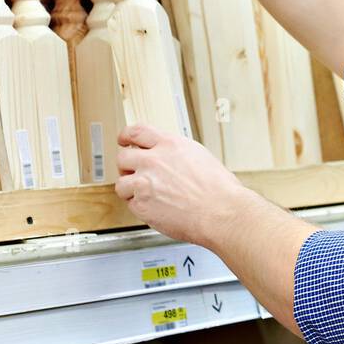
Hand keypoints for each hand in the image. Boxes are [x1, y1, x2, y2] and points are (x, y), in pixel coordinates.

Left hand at [114, 124, 252, 246]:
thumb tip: (169, 156)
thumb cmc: (219, 189)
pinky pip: (130, 204)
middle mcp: (154, 160)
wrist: (221, 212)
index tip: (123, 140)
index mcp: (170, 144)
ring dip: (130, 189)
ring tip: (145, 195)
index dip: (126, 136)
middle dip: (126, 166)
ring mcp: (144, 183)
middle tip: (132, 172)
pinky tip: (154, 208)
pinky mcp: (141, 205)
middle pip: (122, 157)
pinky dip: (139, 207)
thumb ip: (177, 153)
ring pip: (121, 183)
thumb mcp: (200, 156)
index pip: (137, 132)